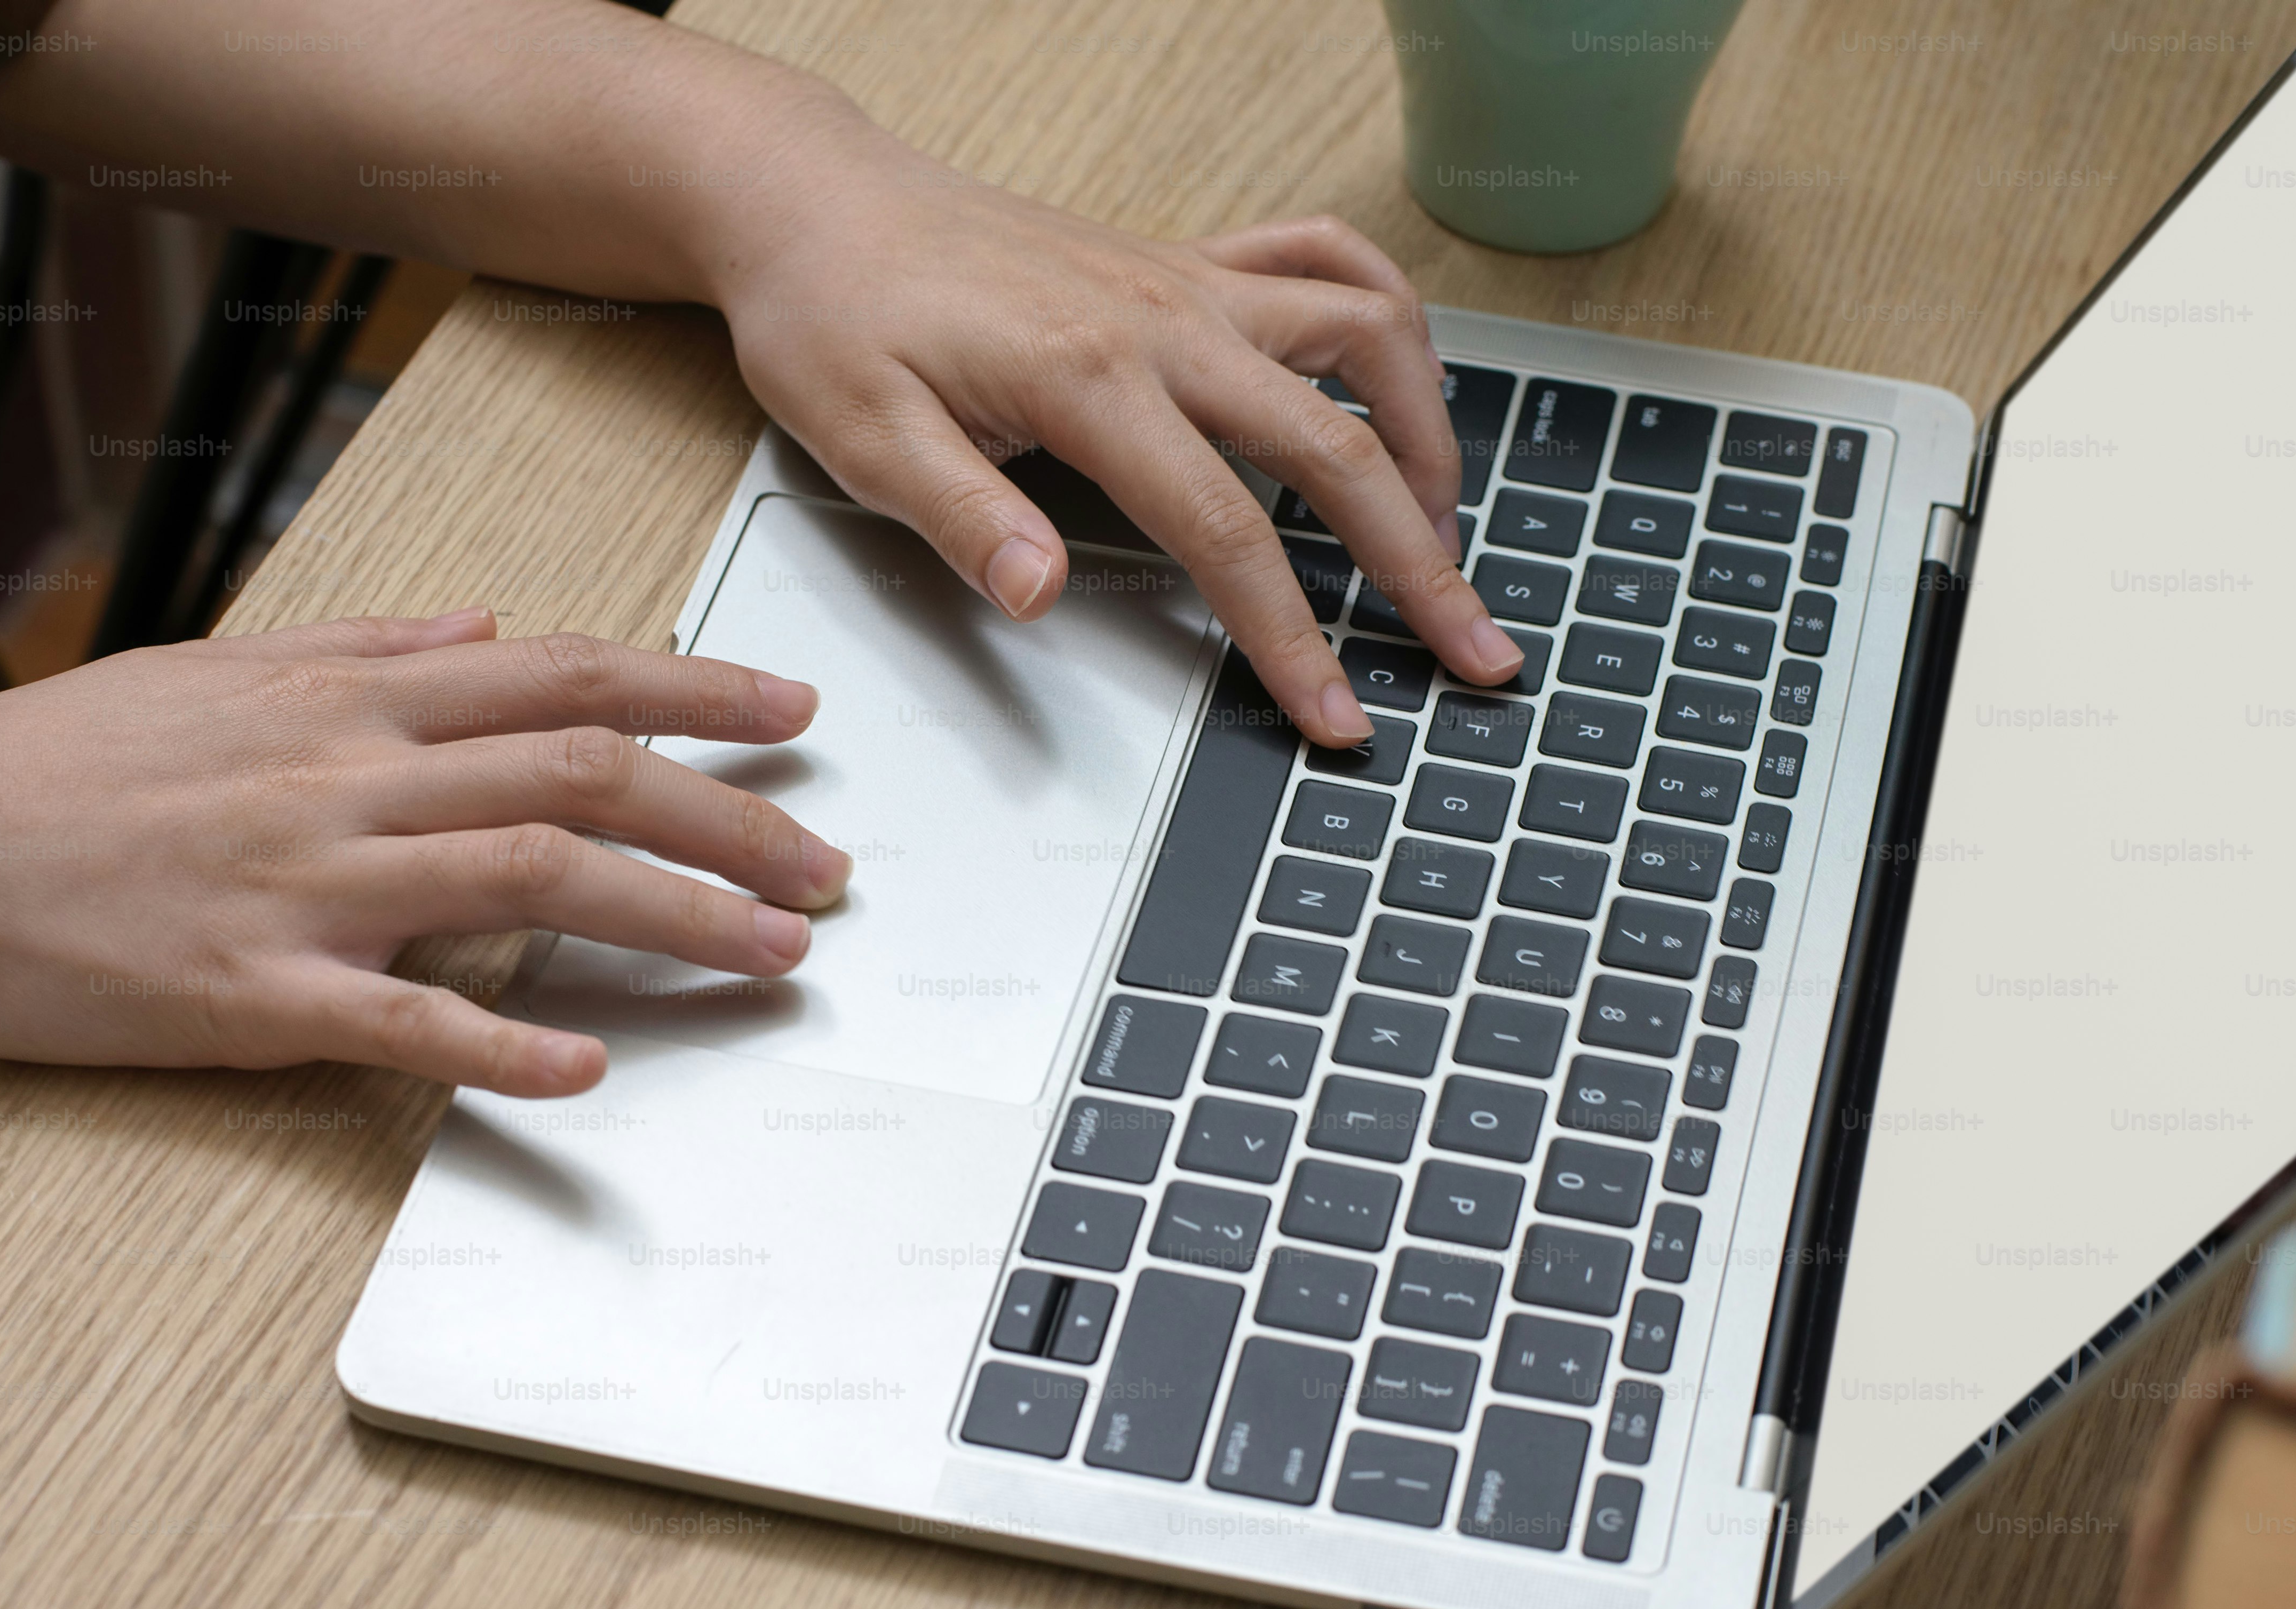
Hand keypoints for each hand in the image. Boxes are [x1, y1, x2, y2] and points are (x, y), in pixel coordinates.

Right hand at [0, 610, 848, 1096]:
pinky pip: (396, 1022)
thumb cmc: (41, 769)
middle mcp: (338, 778)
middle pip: (580, 779)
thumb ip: (356, 650)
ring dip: (669, 919)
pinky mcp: (242, 995)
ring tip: (773, 952)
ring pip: (527, 886)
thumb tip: (480, 627)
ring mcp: (295, 888)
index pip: (563, 677)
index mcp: (337, 700)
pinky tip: (584, 1073)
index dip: (696, 693)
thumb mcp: (208, 672)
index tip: (795, 714)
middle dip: (729, 819)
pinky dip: (498, 1047)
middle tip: (828, 866)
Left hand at [712, 158, 1517, 748]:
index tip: (1338, 716)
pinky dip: (1386, 312)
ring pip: (1368, 336)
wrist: (818, 204)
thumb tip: (1042, 592)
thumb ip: (963, 517)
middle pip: (1338, 447)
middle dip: (1421, 560)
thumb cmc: (834, 317)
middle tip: (1476, 647)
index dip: (1295, 638)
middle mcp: (1163, 320)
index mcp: (1089, 379)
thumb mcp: (864, 437)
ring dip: (1431, 431)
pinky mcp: (1189, 260)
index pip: (1228, 533)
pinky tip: (1405, 380)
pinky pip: (1325, 258)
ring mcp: (1188, 282)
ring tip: (1448, 524)